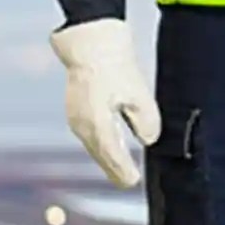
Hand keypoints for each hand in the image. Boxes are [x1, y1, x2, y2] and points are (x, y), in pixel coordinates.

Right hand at [50, 18, 160, 187]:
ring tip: (120, 171)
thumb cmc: (113, 63)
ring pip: (93, 146)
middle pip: (101, 154)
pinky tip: (108, 147)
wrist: (90, 41)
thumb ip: (145, 119)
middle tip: (128, 182)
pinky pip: (89, 135)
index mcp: (98, 123)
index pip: (113, 155)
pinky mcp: (76, 110)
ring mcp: (76, 118)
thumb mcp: (137, 91)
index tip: (133, 181)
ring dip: (106, 158)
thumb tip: (148, 139)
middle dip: (115, 169)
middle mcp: (83, 125)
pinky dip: (100, 145)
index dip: (124, 170)